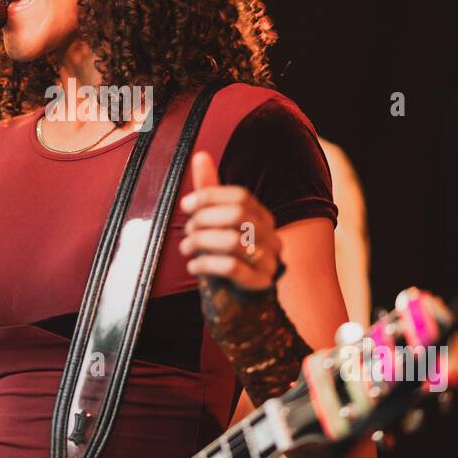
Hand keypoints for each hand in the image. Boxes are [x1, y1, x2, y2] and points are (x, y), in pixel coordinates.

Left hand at [179, 150, 281, 291]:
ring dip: (201, 243)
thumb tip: (200, 154)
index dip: (210, 196)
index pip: (240, 196)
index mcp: (263, 217)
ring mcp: (269, 261)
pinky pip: (232, 268)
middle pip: (237, 215)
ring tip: (186, 248)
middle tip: (187, 230)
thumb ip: (210, 192)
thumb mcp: (217, 223)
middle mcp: (272, 236)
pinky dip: (206, 264)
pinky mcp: (261, 284)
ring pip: (233, 241)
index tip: (185, 205)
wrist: (240, 302)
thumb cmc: (226, 257)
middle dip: (204, 220)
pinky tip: (194, 267)